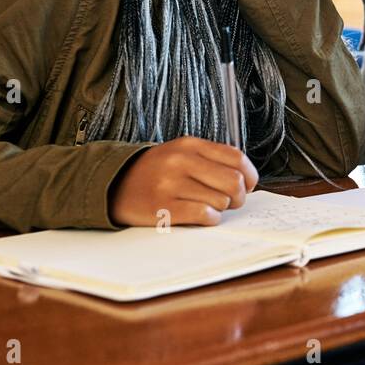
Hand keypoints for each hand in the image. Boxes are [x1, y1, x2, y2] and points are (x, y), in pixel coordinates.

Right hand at [108, 136, 257, 226]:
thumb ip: (211, 159)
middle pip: (234, 182)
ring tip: (209, 207)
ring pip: (220, 201)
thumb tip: (246, 179)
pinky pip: (204, 216)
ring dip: (221, 209)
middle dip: (239, 197)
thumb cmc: (156, 171)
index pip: (236, 158)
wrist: (114, 184)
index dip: (250, 175)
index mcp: (190, 145)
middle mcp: (180, 162)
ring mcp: (170, 185)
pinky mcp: (163, 208)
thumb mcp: (181, 153)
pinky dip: (210, 219)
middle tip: (232, 202)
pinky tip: (201, 216)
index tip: (249, 185)